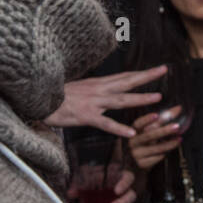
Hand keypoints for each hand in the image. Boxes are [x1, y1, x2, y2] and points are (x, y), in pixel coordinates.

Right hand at [43, 65, 167, 136]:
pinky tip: (132, 134)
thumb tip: (104, 88)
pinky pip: (106, 123)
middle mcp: (99, 90)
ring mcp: (94, 102)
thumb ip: (94, 89)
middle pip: (127, 81)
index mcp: (98, 83)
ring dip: (140, 98)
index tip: (158, 68)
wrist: (38, 99)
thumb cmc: (57, 96)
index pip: (124, 76)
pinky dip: (119, 128)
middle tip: (164, 70)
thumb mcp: (79, 88)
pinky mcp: (86, 116)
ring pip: (122, 100)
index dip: (141, 73)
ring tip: (157, 98)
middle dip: (147, 76)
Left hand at [67, 166, 138, 202]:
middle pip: (131, 195)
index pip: (128, 178)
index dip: (124, 184)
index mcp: (118, 177)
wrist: (90, 185)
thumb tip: (72, 193)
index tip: (117, 190)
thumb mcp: (85, 176)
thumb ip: (79, 183)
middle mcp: (123, 190)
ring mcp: (122, 202)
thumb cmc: (93, 177)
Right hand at [128, 106, 182, 171]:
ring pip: (155, 148)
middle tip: (177, 126)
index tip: (156, 115)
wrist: (133, 165)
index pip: (138, 124)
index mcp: (133, 131)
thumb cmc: (144, 143)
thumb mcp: (148, 130)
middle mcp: (133, 142)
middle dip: (164, 131)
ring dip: (169, 143)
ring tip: (179, 138)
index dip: (146, 119)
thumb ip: (161, 120)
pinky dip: (166, 152)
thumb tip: (179, 108)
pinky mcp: (142, 164)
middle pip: (149, 136)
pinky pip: (157, 157)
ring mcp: (137, 154)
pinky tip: (173, 148)